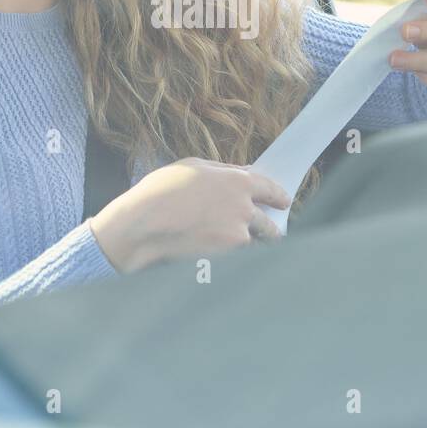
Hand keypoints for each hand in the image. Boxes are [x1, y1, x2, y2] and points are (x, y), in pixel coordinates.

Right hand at [88, 157, 288, 273]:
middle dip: (271, 229)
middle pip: (268, 223)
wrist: (143, 225)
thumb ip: (222, 171)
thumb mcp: (192, 168)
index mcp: (237, 181)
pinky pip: (240, 259)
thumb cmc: (161, 192)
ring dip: (253, 246)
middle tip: (272, 233)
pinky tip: (225, 258)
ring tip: (244, 250)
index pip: (270, 188)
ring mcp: (237, 235)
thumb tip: (242, 172)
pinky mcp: (226, 257)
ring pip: (256, 244)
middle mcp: (243, 208)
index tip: (284, 202)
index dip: (279, 195)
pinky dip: (236, 259)